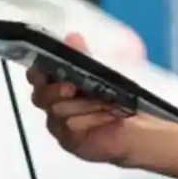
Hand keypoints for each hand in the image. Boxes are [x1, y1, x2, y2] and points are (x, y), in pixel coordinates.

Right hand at [26, 32, 137, 164]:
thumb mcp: (105, 71)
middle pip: (40, 96)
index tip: (45, 69)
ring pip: (57, 112)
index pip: (36, 75)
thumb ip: (86, 57)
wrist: (141, 125)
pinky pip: (70, 128)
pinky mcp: (69, 141)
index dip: (37, 72)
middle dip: (54, 90)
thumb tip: (73, 38)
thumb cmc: (121, 95)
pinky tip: (107, 116)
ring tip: (105, 102)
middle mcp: (54, 103)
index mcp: (58, 82)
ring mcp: (59, 124)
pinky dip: (90, 119)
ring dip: (82, 105)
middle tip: (70, 87)